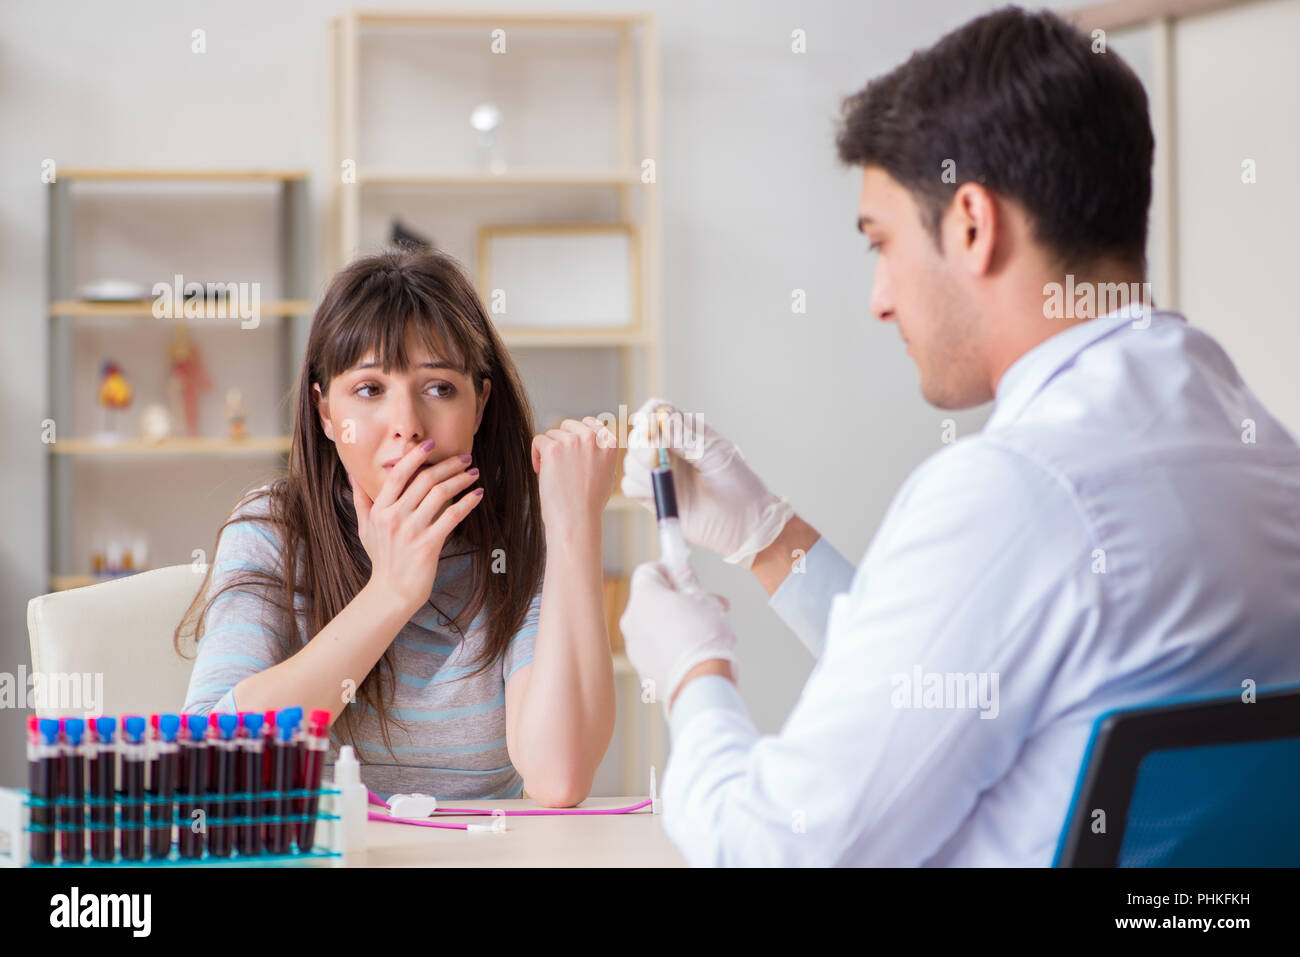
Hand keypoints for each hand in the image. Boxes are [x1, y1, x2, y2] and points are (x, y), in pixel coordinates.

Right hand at [349, 441, 483, 615]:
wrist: (392, 592)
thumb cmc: (382, 558)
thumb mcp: (365, 528)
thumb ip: (361, 499)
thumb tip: (352, 475)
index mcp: (380, 510)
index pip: (398, 475)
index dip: (415, 456)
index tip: (432, 444)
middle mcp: (394, 518)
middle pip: (424, 480)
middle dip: (447, 464)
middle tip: (464, 457)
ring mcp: (411, 531)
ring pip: (440, 494)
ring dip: (460, 480)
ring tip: (474, 473)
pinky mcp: (428, 545)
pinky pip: (452, 516)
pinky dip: (467, 503)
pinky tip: (478, 495)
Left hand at [531, 416, 619, 533]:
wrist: (577, 520)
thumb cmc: (590, 504)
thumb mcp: (608, 475)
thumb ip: (602, 455)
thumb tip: (596, 441)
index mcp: (609, 443)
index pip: (589, 423)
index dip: (576, 436)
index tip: (570, 452)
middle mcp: (592, 438)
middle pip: (568, 426)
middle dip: (561, 442)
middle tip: (560, 464)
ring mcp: (572, 442)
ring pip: (552, 435)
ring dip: (549, 451)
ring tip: (553, 473)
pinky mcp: (553, 449)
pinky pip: (538, 440)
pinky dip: (536, 455)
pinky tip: (541, 470)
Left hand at [619, 560, 738, 715]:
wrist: (700, 683)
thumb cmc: (703, 637)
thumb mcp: (703, 600)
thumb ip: (689, 582)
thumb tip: (682, 572)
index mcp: (643, 597)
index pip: (647, 571)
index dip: (668, 571)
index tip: (686, 579)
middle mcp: (631, 621)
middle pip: (653, 602)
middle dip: (680, 602)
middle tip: (707, 606)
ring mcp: (635, 649)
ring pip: (656, 628)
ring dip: (678, 626)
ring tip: (708, 634)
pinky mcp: (643, 672)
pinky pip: (657, 652)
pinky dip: (673, 649)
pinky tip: (696, 654)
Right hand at [620, 396, 793, 567]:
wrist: (745, 525)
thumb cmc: (739, 485)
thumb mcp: (717, 457)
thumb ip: (687, 440)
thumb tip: (662, 420)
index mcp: (687, 432)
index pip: (657, 412)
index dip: (647, 415)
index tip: (647, 424)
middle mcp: (670, 451)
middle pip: (638, 437)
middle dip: (641, 446)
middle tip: (654, 458)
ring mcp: (661, 474)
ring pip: (631, 462)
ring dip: (640, 469)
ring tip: (664, 480)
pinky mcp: (655, 497)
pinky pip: (630, 486)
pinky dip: (638, 488)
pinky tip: (659, 494)